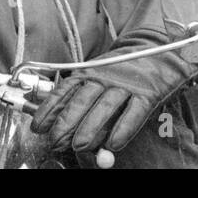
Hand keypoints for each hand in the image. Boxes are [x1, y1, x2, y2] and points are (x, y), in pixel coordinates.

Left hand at [29, 36, 195, 155]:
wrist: (159, 50)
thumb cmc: (122, 72)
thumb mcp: (96, 76)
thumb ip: (78, 99)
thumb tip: (56, 126)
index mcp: (89, 72)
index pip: (65, 91)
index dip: (49, 109)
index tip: (38, 128)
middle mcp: (105, 77)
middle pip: (82, 100)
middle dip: (66, 123)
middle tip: (55, 142)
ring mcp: (126, 84)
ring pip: (106, 106)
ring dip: (91, 128)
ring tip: (79, 146)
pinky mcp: (148, 93)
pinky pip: (134, 112)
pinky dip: (124, 128)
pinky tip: (114, 144)